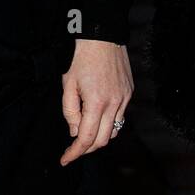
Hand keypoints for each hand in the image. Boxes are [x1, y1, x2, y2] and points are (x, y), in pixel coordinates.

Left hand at [59, 39, 131, 165]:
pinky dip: (108, 122)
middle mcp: (114, 103)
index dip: (75, 152)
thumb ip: (70, 110)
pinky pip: (120, 116)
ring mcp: (124, 98)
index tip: (65, 159)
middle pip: (103, 140)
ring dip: (99, 137)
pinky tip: (98, 116)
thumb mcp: (68, 83)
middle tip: (73, 148)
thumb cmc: (82, 56)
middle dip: (87, 148)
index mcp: (97, 102)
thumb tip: (75, 131)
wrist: (103, 35)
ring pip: (114, 131)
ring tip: (85, 132)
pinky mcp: (129, 92)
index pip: (87, 138)